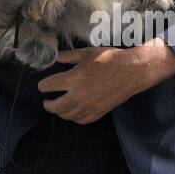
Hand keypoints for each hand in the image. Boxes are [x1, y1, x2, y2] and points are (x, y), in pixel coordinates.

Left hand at [36, 38, 174, 123]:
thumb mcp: (87, 53)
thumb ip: (68, 56)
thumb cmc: (110, 59)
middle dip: (47, 104)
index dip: (43, 86)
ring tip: (58, 107)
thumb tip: (55, 58)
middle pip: (55, 106)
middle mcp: (78, 95)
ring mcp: (88, 106)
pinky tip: (73, 113)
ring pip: (67, 116)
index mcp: (73, 79)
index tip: (43, 86)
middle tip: (46, 101)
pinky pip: (82, 120)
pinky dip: (74, 118)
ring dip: (60, 112)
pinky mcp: (99, 112)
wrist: (132, 72)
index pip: (49, 86)